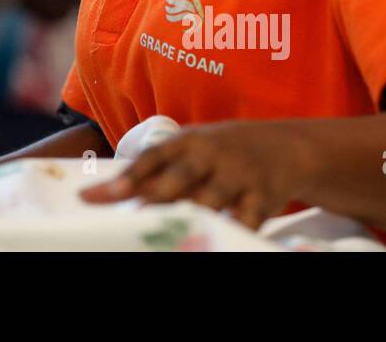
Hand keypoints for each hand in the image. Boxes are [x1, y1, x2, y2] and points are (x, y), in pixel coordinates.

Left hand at [79, 118, 319, 229]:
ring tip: (171, 237)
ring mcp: (238, 174)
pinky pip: (247, 219)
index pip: (151, 157)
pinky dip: (234, 231)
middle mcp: (211, 154)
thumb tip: (108, 192)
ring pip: (211, 199)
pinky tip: (217, 243)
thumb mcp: (193, 150)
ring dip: (191, 216)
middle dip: (155, 197)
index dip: (126, 175)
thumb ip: (158, 171)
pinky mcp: (263, 197)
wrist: (286, 146)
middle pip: (179, 176)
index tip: (99, 194)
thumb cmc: (222, 152)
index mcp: (186, 142)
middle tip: (131, 217)